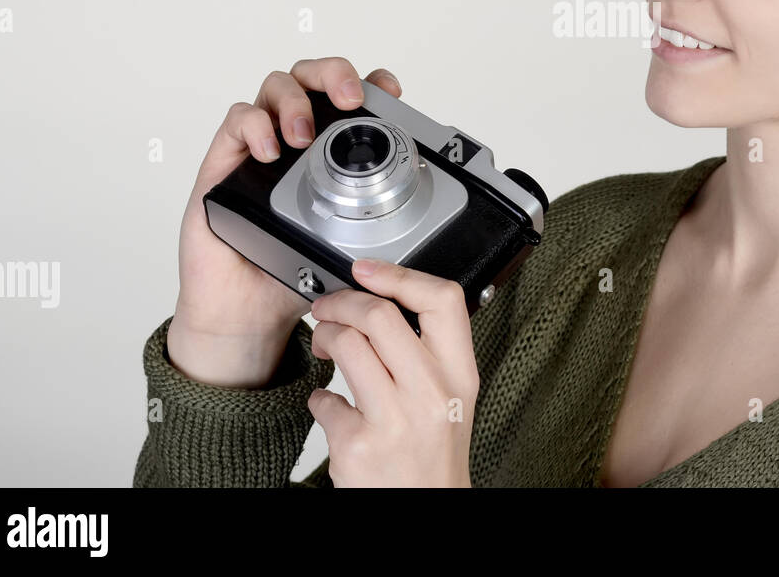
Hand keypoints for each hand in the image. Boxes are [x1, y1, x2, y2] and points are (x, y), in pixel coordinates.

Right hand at [168, 57, 402, 385]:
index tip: (391, 91)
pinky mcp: (225, 162)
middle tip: (350, 100)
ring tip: (304, 138)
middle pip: (312, 76)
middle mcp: (296, 139)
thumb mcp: (354, 245)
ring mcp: (260, 146)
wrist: (252, 312)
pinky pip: (237, 121)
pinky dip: (255, 125)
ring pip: (276, 88)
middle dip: (333, 74)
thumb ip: (383, 222)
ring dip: (295, 102)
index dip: (370, 82)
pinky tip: (271, 151)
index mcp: (331, 150)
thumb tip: (426, 213)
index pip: (349, 96)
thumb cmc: (299, 274)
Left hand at [307, 259, 478, 487]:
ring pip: (346, 344)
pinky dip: (319, 397)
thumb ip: (430, 351)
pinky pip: (323, 398)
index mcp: (459, 374)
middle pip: (381, 315)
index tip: (368, 270)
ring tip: (325, 344)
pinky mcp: (358, 446)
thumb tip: (385, 300)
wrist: (426, 509)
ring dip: (324, 335)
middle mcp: (432, 394)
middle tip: (329, 308)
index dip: (399, 275)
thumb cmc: (433, 453)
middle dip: (342, 302)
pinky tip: (330, 405)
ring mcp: (394, 420)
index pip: (441, 300)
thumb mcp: (452, 397)